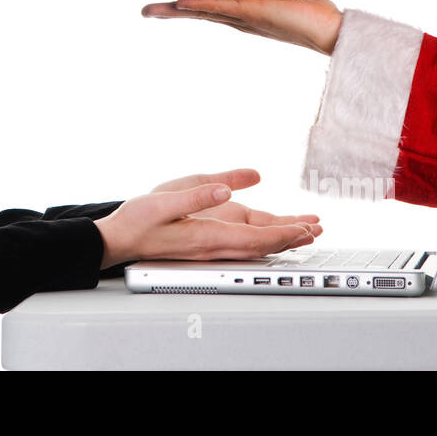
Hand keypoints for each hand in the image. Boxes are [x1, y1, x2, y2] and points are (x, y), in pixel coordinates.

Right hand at [93, 168, 323, 268]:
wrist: (119, 238)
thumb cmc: (138, 220)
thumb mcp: (165, 199)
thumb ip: (198, 195)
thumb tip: (227, 189)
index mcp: (206, 236)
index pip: (254, 239)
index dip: (283, 234)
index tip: (305, 228)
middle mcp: (213, 245)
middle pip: (260, 246)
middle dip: (290, 237)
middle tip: (317, 229)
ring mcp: (210, 246)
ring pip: (254, 246)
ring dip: (281, 239)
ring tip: (306, 231)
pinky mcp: (205, 242)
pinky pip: (241, 243)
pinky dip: (263, 239)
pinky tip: (271, 235)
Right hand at [141, 0, 343, 54]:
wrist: (328, 30)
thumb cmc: (316, 14)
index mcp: (245, 15)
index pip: (211, 8)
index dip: (190, 4)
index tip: (172, 2)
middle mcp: (239, 18)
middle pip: (198, 12)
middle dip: (171, 12)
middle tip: (147, 11)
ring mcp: (243, 17)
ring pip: (202, 11)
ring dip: (175, 10)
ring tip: (153, 11)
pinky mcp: (249, 12)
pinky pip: (218, 7)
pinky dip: (199, 4)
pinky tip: (180, 3)